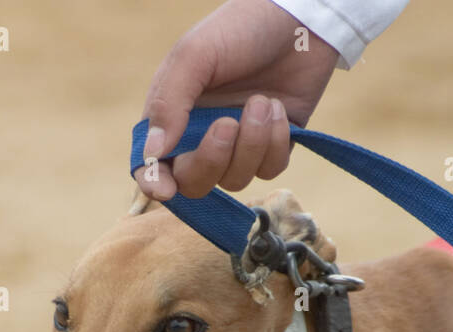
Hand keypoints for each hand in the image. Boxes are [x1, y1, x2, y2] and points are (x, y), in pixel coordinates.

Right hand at [139, 0, 339, 199]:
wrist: (299, 19)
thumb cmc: (239, 29)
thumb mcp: (195, 56)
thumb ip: (170, 104)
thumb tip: (153, 155)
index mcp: (172, 115)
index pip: (153, 166)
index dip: (156, 184)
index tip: (166, 190)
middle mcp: (201, 136)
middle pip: (194, 183)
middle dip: (211, 160)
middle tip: (227, 123)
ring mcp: (238, 145)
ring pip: (235, 179)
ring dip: (251, 143)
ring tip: (262, 101)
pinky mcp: (272, 146)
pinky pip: (269, 170)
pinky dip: (275, 143)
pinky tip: (278, 108)